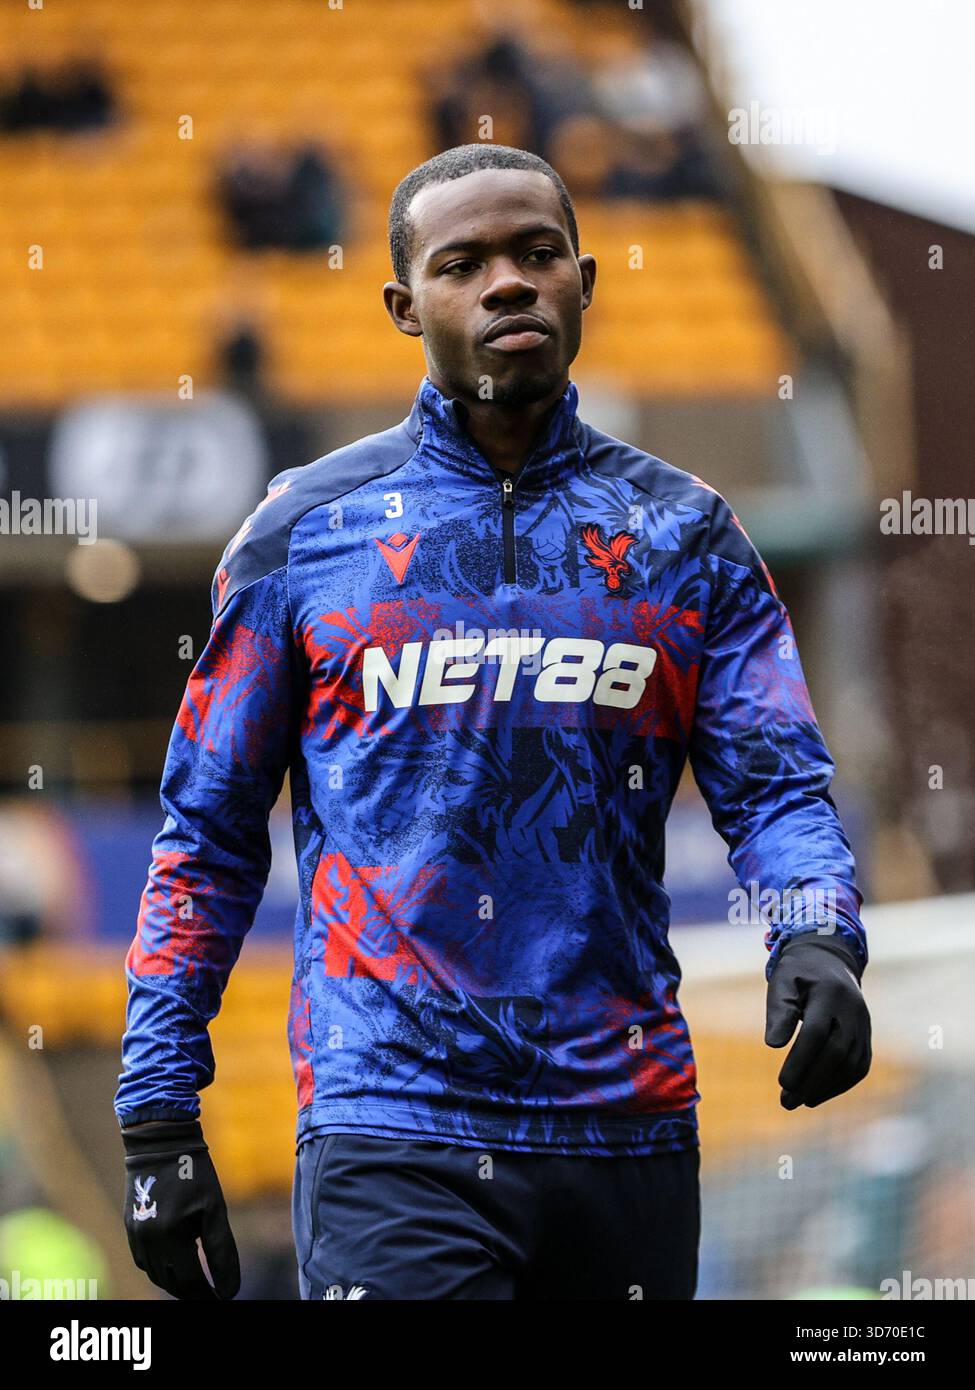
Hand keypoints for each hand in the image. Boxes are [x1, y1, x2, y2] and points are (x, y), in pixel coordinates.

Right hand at [122, 1118, 239, 1299]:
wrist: (160, 1142)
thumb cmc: (194, 1172)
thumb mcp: (214, 1209)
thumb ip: (222, 1252)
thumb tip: (230, 1290)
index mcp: (170, 1237)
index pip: (190, 1282)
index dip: (207, 1294)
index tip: (222, 1299)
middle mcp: (148, 1242)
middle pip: (171, 1282)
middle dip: (192, 1292)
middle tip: (211, 1294)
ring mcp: (135, 1235)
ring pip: (155, 1274)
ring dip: (175, 1283)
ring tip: (196, 1284)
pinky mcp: (129, 1227)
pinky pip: (143, 1261)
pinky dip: (160, 1268)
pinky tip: (175, 1264)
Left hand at [765, 936, 870, 1109]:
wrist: (830, 960)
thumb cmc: (799, 973)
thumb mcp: (783, 982)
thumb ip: (779, 1010)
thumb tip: (773, 1045)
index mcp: (829, 994)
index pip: (818, 1033)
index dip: (801, 1060)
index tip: (782, 1082)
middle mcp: (852, 1011)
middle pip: (836, 1053)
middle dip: (812, 1080)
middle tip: (786, 1101)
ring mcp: (863, 1025)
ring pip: (851, 1064)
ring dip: (826, 1088)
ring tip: (799, 1102)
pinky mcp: (866, 1036)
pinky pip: (859, 1066)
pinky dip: (840, 1084)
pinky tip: (817, 1095)